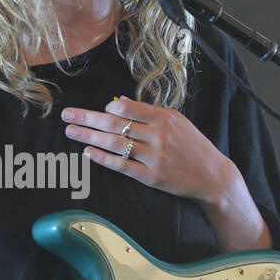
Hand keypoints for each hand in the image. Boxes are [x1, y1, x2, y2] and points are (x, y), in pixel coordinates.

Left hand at [61, 96, 272, 251]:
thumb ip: (149, 112)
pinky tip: (88, 152)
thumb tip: (119, 102)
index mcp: (164, 118)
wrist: (212, 175)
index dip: (108, 107)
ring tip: (70, 132)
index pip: (127, 107)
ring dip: (89, 136)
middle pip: (115, 123)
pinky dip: (103, 158)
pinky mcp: (151, 177)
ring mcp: (154, 157)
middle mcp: (158, 135)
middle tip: (67, 115)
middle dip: (87, 118)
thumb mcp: (177, 121)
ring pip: (115, 144)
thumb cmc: (193, 146)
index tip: (100, 110)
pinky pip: (122, 166)